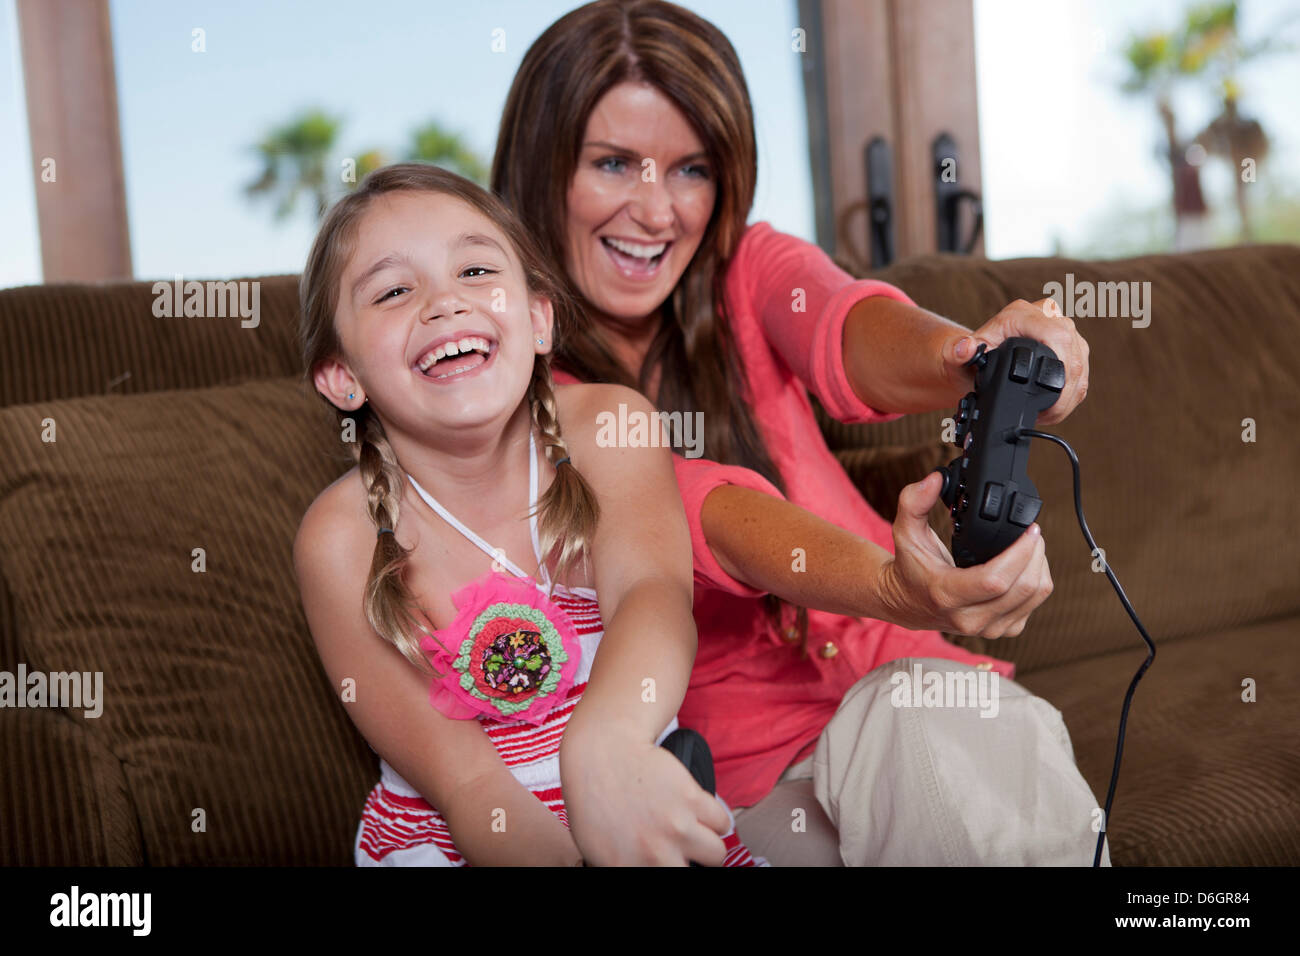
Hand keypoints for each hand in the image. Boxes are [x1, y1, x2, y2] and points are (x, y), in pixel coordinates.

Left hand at [559, 728, 730, 865]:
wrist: (603, 752)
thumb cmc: (594, 797)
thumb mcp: (597, 847)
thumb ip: (625, 865)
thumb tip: (644, 868)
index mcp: (627, 867)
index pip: (672, 881)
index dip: (673, 867)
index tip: (675, 860)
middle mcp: (655, 854)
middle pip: (699, 872)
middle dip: (692, 861)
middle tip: (684, 850)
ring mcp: (676, 827)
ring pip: (717, 853)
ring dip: (707, 842)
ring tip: (695, 832)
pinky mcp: (691, 800)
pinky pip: (722, 821)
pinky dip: (715, 817)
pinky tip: (700, 812)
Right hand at [874, 472, 1052, 637]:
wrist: (906, 603)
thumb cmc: (909, 567)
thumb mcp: (905, 531)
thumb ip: (914, 502)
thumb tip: (935, 480)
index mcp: (946, 594)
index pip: (995, 580)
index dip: (1020, 553)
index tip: (1029, 530)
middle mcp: (968, 618)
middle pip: (1023, 588)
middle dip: (1036, 554)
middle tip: (1033, 532)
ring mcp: (987, 628)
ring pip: (1034, 596)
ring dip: (1040, 566)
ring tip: (1031, 546)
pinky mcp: (1001, 631)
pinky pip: (1034, 605)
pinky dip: (1037, 582)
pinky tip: (1025, 566)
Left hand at [939, 298, 1089, 426]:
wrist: (973, 363)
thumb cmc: (965, 360)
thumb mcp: (955, 358)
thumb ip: (956, 352)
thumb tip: (965, 348)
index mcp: (1019, 314)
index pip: (1055, 333)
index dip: (1058, 364)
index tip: (1046, 394)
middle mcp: (1044, 315)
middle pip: (1073, 348)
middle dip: (1066, 387)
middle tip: (1048, 413)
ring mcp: (1061, 329)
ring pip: (1080, 361)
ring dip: (1070, 393)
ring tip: (1050, 414)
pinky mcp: (1070, 346)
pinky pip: (1081, 369)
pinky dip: (1072, 393)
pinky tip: (1057, 407)